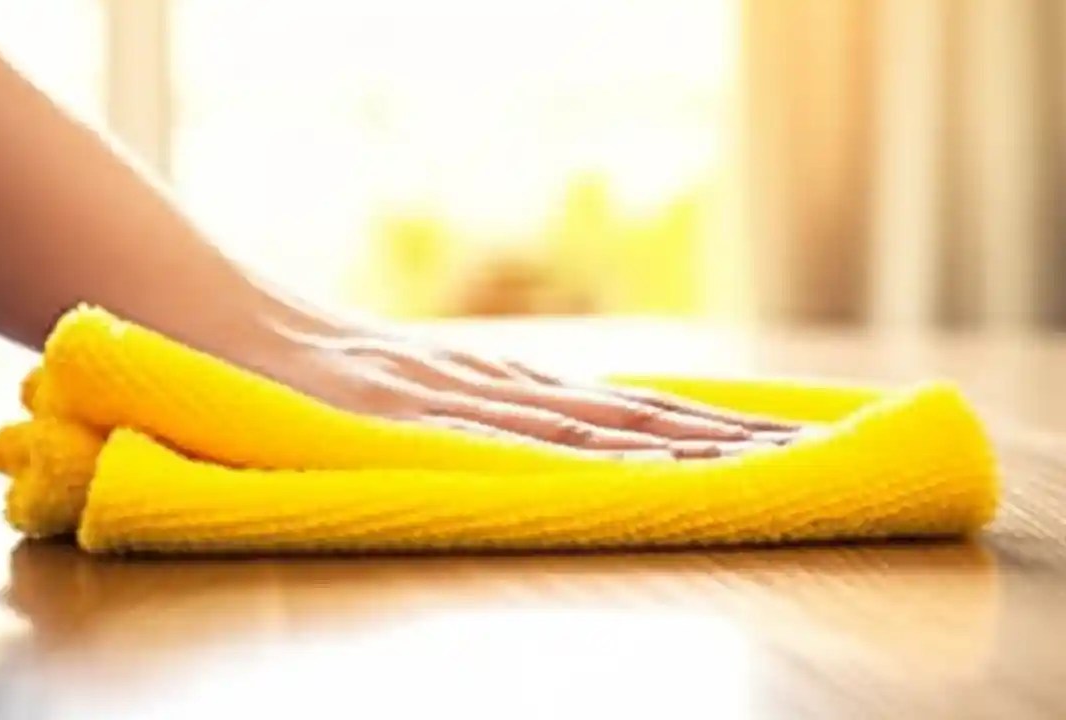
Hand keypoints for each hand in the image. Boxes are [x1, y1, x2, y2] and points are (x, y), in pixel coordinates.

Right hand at [249, 326, 800, 460]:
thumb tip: (568, 454)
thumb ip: (488, 421)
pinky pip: (518, 446)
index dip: (723, 436)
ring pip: (600, 433)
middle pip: (643, 426)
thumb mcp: (417, 398)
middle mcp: (504, 396)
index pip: (639, 419)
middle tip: (832, 462)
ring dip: (692, 452)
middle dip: (737, 447)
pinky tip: (648, 476)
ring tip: (779, 470)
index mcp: (512, 393)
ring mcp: (463, 407)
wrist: (233, 328)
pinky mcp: (416, 422)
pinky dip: (591, 462)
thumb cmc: (322, 372)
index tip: (804, 453)